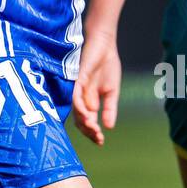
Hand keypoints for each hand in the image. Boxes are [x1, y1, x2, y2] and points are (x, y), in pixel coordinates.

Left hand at [72, 29, 120, 145]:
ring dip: (84, 121)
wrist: (104, 45)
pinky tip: (88, 113)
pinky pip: (75, 95)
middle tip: (98, 138)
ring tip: (94, 129)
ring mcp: (77, 89)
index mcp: (88, 101)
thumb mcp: (111, 91)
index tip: (101, 142)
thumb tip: (109, 127)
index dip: (92, 133)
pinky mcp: (77, 79)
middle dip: (88, 131)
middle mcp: (80, 97)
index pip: (86, 121)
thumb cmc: (106, 65)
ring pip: (76, 110)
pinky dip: (80, 105)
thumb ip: (109, 108)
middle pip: (79, 119)